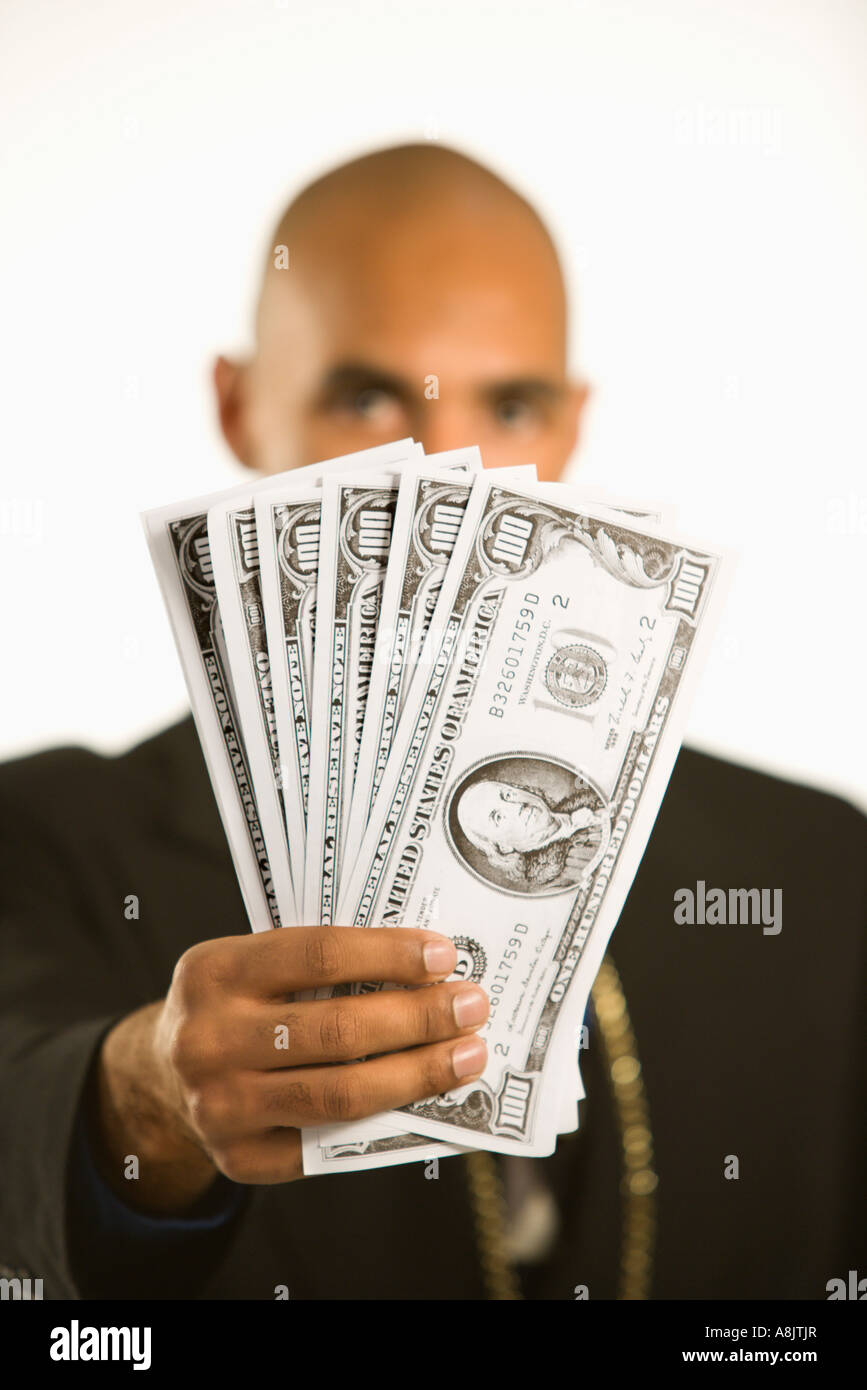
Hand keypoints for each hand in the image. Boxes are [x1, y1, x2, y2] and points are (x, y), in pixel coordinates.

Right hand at [96, 927, 487, 1209]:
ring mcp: (220, 1105)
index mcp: (214, 970)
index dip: (388, 954)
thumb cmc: (239, 1005)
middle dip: (419, 1016)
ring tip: (467, 1055)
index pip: (318, 955)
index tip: (445, 954)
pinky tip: (425, 1100)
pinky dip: (385, 1119)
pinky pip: (328, 1140)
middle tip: (472, 1005)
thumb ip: (319, 967)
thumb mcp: (255, 966)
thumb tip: (427, 970)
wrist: (163, 1072)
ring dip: (418, 1072)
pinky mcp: (239, 1157)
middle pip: (338, 1029)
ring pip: (341, 1092)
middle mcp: (208, 1038)